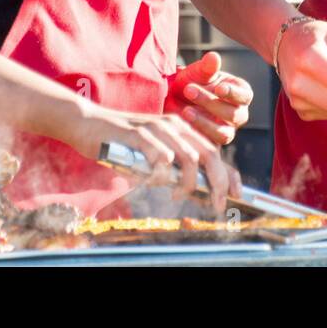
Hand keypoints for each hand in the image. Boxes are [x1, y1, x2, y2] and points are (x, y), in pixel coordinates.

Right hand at [69, 104, 240, 213]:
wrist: (87, 122)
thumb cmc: (119, 143)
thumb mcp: (152, 152)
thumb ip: (171, 165)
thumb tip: (194, 189)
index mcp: (180, 129)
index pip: (214, 150)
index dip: (229, 173)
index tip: (239, 194)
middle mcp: (174, 125)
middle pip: (208, 154)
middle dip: (218, 182)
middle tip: (216, 204)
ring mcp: (157, 128)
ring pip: (188, 157)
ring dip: (187, 182)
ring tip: (176, 196)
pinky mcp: (138, 134)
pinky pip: (160, 157)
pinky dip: (162, 175)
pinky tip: (154, 181)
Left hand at [167, 51, 253, 145]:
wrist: (173, 99)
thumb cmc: (192, 81)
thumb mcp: (198, 72)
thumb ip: (207, 66)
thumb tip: (213, 57)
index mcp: (241, 94)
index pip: (245, 95)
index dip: (233, 93)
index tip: (218, 88)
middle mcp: (238, 114)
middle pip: (235, 115)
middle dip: (211, 103)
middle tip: (189, 90)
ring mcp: (226, 130)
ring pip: (224, 134)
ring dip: (204, 123)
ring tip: (185, 111)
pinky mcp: (212, 144)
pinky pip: (209, 145)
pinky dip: (196, 135)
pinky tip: (181, 124)